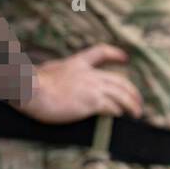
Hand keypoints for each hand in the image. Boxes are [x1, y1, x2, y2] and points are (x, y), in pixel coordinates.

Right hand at [16, 44, 143, 122]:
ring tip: (137, 113)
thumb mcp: (46, 71)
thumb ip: (56, 73)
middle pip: (119, 79)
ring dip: (132, 105)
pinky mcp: (92, 102)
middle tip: (139, 100)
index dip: (115, 54)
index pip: (100, 53)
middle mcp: (88, 74)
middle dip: (133, 91)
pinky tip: (120, 115)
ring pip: (121, 95)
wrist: (31, 90)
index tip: (125, 57)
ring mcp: (92, 88)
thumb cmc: (31, 84)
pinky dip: (119, 111)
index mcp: (76, 63)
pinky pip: (113, 107)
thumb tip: (51, 77)